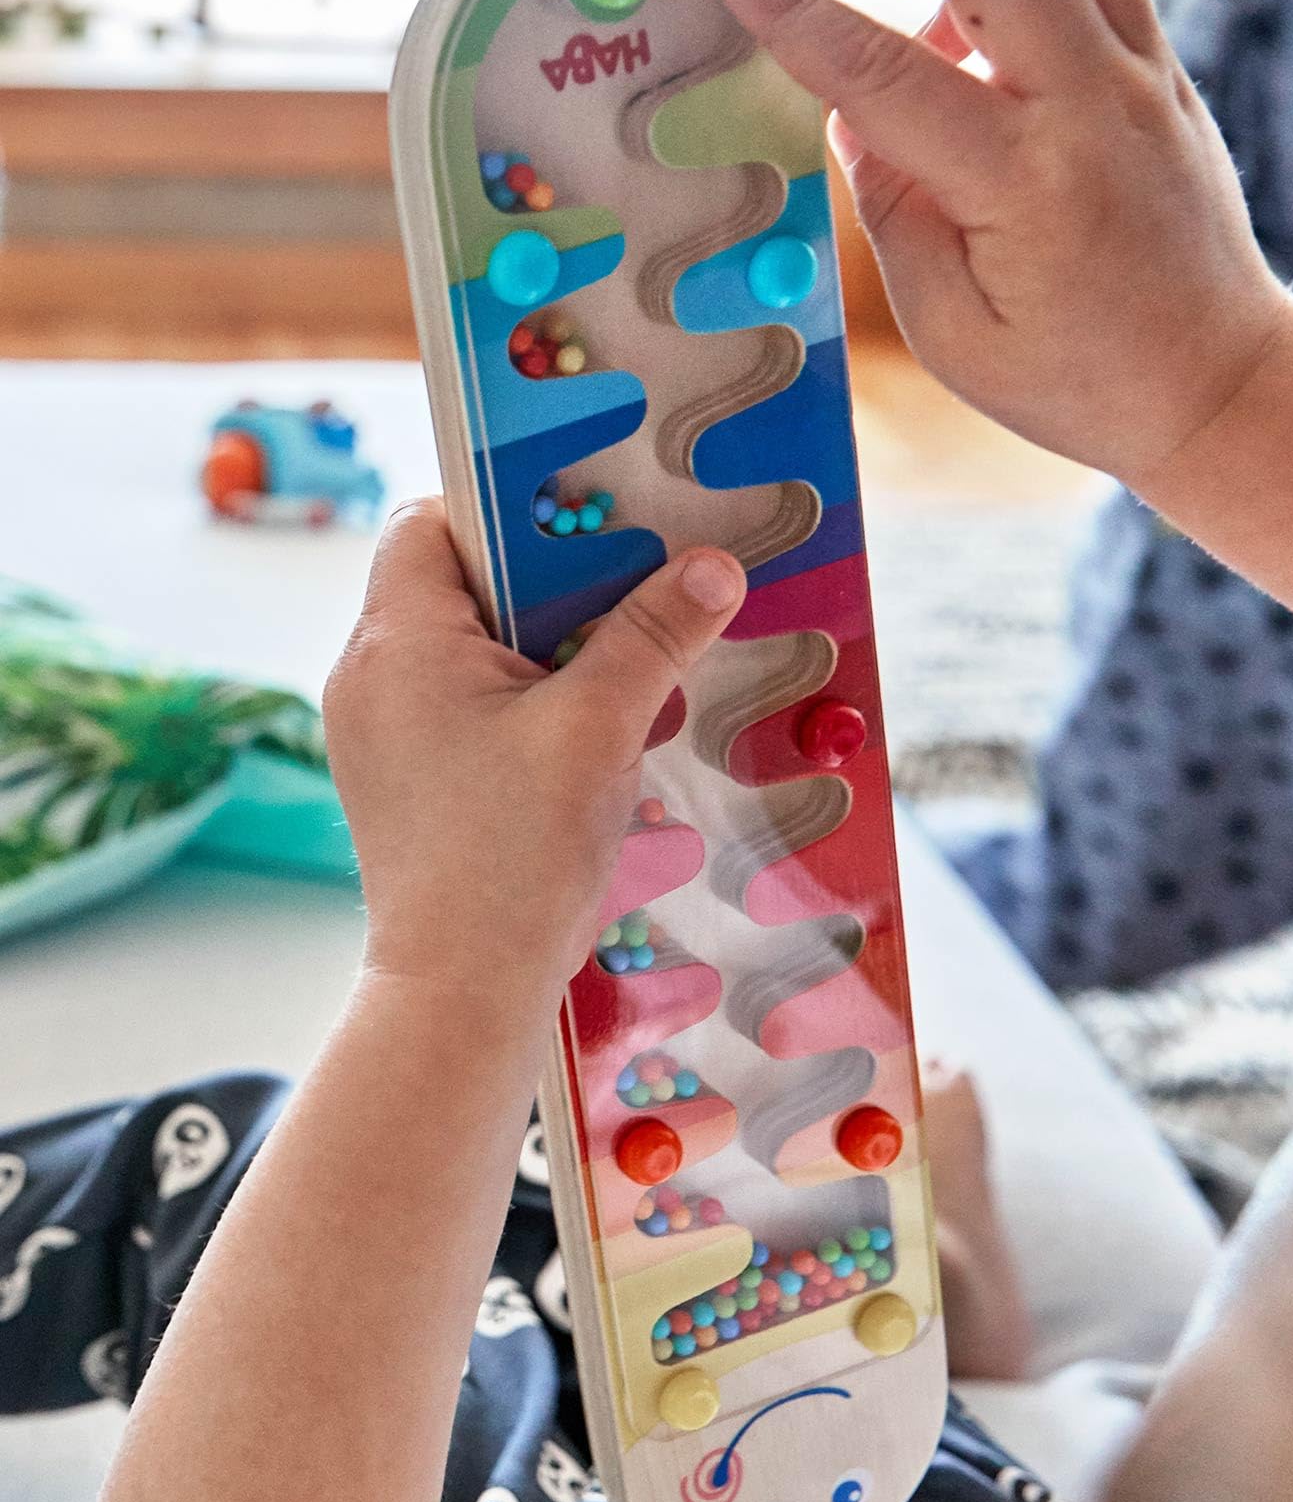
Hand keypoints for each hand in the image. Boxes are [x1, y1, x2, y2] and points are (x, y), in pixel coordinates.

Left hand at [323, 500, 743, 1007]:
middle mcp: (371, 676)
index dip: (510, 508)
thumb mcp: (599, 731)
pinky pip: (469, 705)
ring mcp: (384, 733)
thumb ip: (653, 637)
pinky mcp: (408, 780)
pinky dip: (531, 701)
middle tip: (634, 591)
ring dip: (551, 647)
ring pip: (472, 648)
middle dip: (553, 583)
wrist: (462, 992)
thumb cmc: (514, 857)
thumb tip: (712, 564)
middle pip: (460, 582)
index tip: (594, 522)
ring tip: (625, 669)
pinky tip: (595, 735)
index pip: (432, 519)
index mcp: (397, 641)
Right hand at [710, 0, 1291, 487]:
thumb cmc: (1084, 382)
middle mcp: (1098, 109)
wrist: (1222, 386)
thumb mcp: (957, 337)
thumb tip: (848, 113)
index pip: (889, 73)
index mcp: (1032, 190)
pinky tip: (968, 6)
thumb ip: (892, 215)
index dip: (798, 15)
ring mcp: (1145, 76)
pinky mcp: (1164, 66)